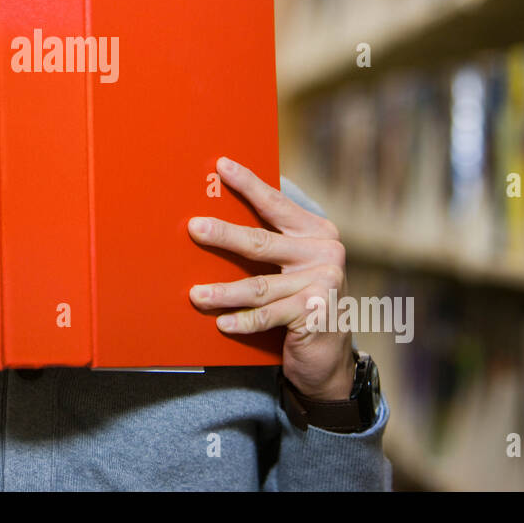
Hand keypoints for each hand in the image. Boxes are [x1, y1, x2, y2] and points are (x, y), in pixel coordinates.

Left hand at [187, 156, 354, 400]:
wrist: (329, 356)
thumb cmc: (300, 301)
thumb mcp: (291, 267)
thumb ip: (271, 245)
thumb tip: (216, 221)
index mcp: (318, 232)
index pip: (276, 204)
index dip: (248, 184)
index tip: (222, 166)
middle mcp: (325, 253)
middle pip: (262, 242)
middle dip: (224, 234)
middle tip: (194, 228)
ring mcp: (322, 284)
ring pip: (259, 286)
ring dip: (223, 291)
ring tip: (196, 294)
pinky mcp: (316, 313)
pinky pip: (268, 315)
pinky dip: (242, 320)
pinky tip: (221, 323)